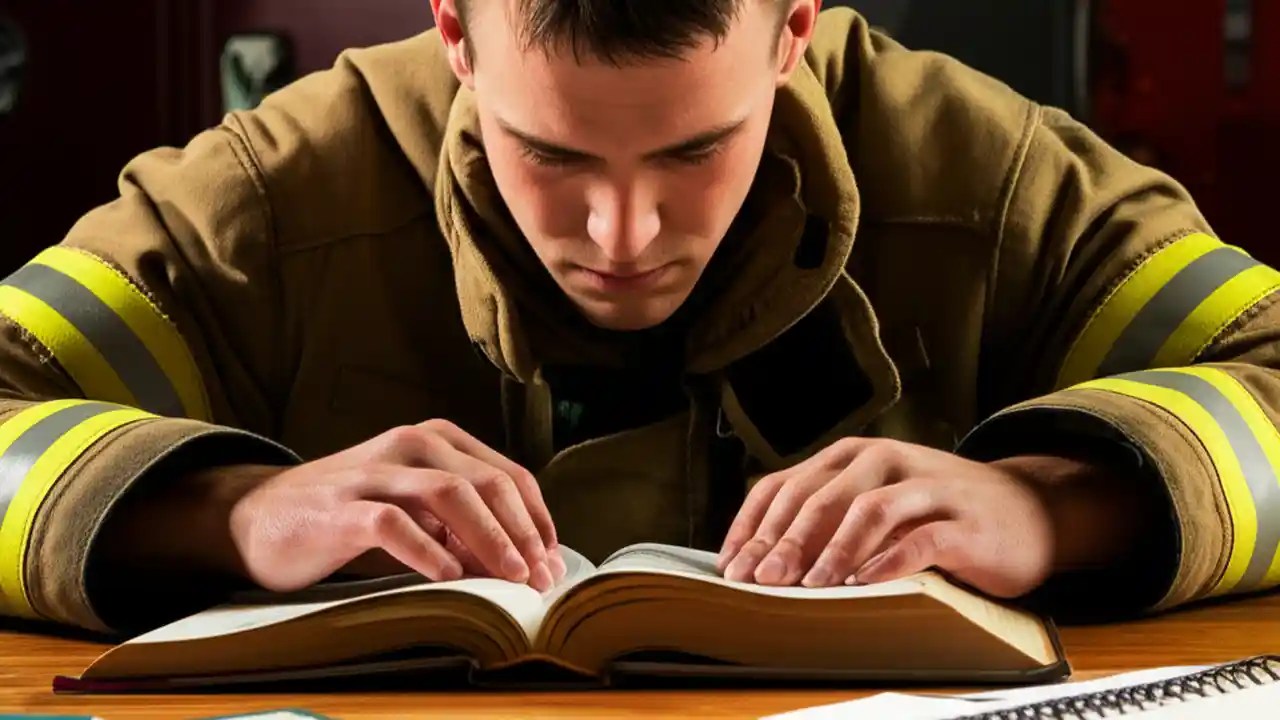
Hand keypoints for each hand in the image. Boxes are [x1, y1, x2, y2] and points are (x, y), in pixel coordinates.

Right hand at [100, 420, 566, 594]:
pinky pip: (393, 524)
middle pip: (487, 481)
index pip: (507, 474)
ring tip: (509, 577)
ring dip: (489, 538)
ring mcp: (373, 472)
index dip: (536, 519)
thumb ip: (462, 525)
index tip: (551, 562)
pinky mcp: (341, 508)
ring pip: (450, 493)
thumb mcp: (415, 512)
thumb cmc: (349, 516)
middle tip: (539, 577)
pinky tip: (449, 577)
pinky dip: (429, 551)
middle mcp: (409, 444)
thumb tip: (522, 562)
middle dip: (522, 532)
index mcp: (435, 440)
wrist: (260, 518)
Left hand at [716, 438, 1135, 598]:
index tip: (732, 566)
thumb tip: (759, 557)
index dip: (753, 525)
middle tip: (761, 581)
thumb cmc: (935, 514)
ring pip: (869, 511)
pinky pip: (921, 538)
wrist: (1026, 511)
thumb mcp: (874, 503)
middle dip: (784, 542)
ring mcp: (926, 485)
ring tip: (810, 586)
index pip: (786, 485)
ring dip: (833, 551)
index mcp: (851, 456)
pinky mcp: (963, 520)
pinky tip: (866, 583)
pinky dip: (889, 560)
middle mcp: (884, 460)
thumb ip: (827, 517)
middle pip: (820, 498)